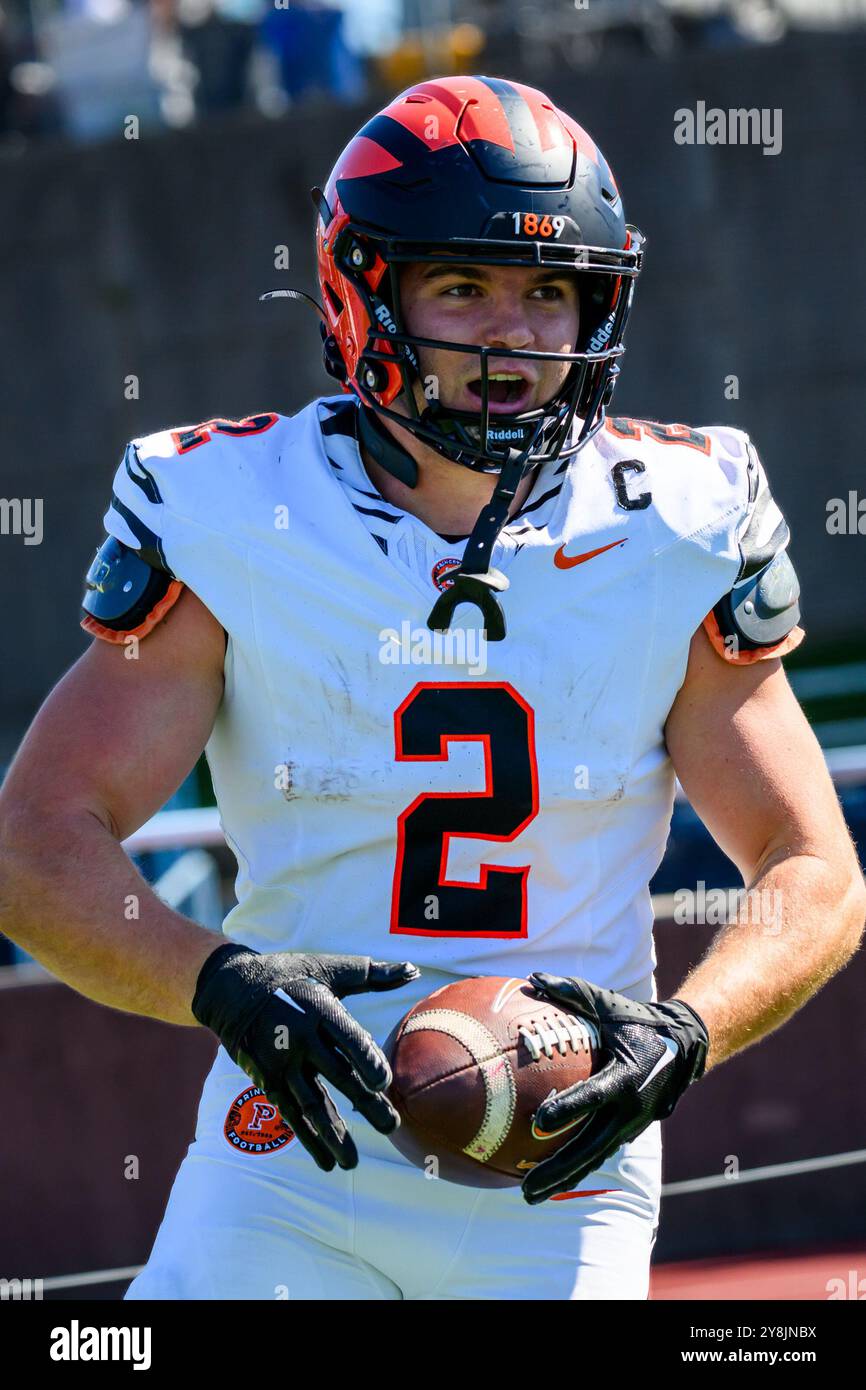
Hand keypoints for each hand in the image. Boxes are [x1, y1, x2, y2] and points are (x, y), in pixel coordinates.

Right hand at [192, 943, 419, 1171]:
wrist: (232, 988)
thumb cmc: (291, 975)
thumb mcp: (330, 968)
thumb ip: (373, 975)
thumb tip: (412, 970)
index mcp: (319, 1009)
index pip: (347, 1039)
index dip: (366, 1060)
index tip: (384, 1083)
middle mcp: (299, 1038)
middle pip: (337, 1076)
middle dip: (365, 1104)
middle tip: (392, 1127)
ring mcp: (281, 1063)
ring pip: (311, 1103)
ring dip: (333, 1134)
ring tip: (353, 1162)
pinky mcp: (268, 1080)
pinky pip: (290, 1114)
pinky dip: (308, 1139)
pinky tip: (326, 1162)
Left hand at [520, 974, 708, 1204]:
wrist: (686, 1046)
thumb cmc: (639, 1020)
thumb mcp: (609, 1004)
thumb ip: (573, 993)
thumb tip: (534, 979)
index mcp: (626, 1077)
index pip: (592, 1097)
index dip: (567, 1110)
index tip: (538, 1122)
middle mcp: (630, 1109)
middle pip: (589, 1148)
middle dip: (557, 1170)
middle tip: (525, 1190)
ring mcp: (631, 1126)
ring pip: (593, 1158)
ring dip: (563, 1178)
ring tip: (529, 1196)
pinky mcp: (629, 1132)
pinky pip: (598, 1152)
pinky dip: (575, 1167)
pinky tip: (547, 1178)